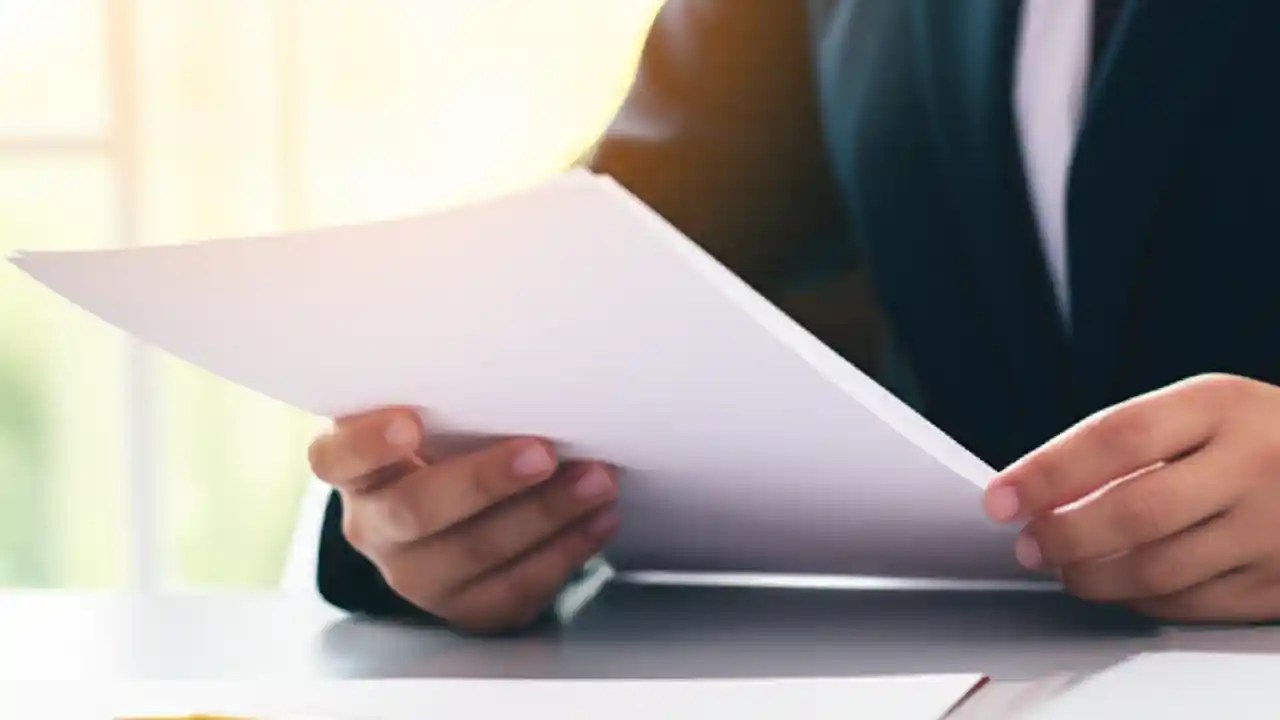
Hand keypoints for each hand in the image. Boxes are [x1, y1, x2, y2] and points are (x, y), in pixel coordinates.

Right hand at [309, 408, 620, 633]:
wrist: (452, 506)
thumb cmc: (445, 441)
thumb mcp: (431, 413)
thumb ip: (450, 396)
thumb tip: (529, 362)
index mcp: (355, 469)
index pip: (336, 458)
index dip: (368, 444)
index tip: (409, 423)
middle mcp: (375, 528)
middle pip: (417, 511)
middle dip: (486, 481)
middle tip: (544, 453)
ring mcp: (417, 575)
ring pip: (476, 553)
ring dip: (546, 514)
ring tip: (597, 480)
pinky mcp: (465, 607)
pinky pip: (516, 588)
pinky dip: (566, 550)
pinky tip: (601, 518)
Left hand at [982, 373, 1279, 622]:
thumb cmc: (1257, 438)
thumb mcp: (1204, 412)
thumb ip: (1129, 442)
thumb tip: (1037, 490)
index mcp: (1221, 406)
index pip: (1117, 437)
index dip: (1048, 472)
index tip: (999, 499)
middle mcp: (1253, 465)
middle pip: (1135, 512)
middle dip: (1064, 535)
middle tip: (1028, 544)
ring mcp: (1274, 529)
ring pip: (1158, 570)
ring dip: (1093, 576)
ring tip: (1065, 567)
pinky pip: (1190, 605)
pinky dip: (1139, 601)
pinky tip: (1120, 585)